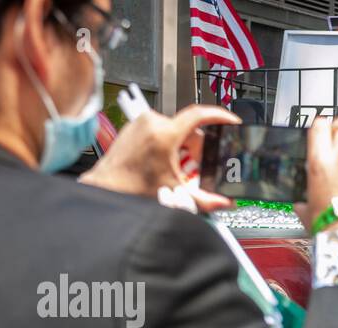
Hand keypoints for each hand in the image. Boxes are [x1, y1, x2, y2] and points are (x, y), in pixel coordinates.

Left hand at [80, 104, 238, 212]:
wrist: (107, 186)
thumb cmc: (132, 187)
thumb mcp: (175, 193)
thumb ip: (205, 200)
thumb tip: (225, 202)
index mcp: (164, 135)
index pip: (199, 115)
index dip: (219, 116)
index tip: (231, 120)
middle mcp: (153, 123)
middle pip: (189, 129)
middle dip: (198, 147)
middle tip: (196, 167)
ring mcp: (143, 122)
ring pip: (176, 129)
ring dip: (183, 147)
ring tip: (177, 167)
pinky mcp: (136, 125)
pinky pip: (161, 129)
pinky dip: (169, 143)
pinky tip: (165, 161)